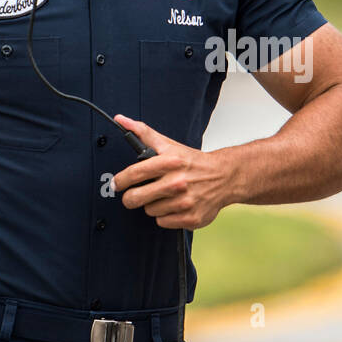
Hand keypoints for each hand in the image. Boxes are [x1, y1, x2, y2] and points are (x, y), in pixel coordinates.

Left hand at [112, 114, 232, 229]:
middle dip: (132, 198)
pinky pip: (163, 222)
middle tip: (136, 195)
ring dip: (154, 205)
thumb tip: (120, 120)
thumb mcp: (169, 145)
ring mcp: (184, 202)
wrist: (225, 177)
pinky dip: (166, 216)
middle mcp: (177, 182)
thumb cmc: (193, 162)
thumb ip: (143, 133)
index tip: (116, 184)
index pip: (134, 174)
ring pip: (150, 210)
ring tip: (165, 196)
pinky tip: (175, 206)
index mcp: (170, 162)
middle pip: (135, 198)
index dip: (120, 181)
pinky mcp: (190, 218)